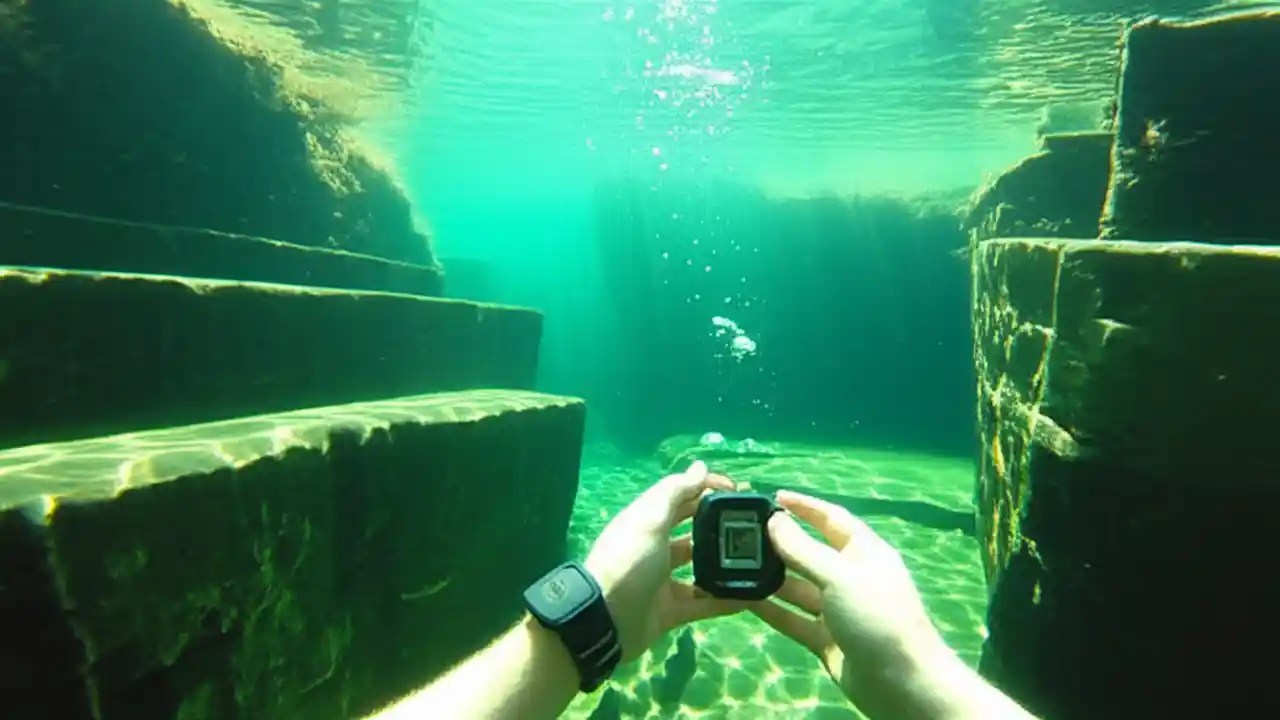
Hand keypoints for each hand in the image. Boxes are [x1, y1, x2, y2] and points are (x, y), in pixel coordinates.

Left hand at [584, 461, 742, 661]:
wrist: (604, 621)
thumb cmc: (628, 562)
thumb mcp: (649, 520)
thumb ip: (675, 492)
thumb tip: (700, 466)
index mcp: (647, 522)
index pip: (681, 496)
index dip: (708, 488)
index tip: (739, 489)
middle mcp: (655, 548)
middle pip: (693, 530)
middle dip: (721, 524)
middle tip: (756, 522)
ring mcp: (662, 581)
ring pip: (700, 568)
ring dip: (724, 564)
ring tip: (758, 558)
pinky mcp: (670, 611)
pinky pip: (702, 603)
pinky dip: (724, 600)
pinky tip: (751, 595)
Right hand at [751, 490, 949, 713]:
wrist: (901, 682)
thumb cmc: (876, 616)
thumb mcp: (839, 576)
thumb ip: (803, 550)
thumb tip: (774, 521)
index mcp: (864, 552)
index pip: (832, 519)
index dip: (805, 506)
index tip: (773, 496)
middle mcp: (851, 577)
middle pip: (811, 552)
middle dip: (781, 543)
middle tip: (743, 535)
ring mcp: (839, 610)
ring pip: (800, 587)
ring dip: (772, 578)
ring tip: (737, 566)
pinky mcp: (827, 638)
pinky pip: (795, 618)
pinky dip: (773, 609)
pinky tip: (746, 600)